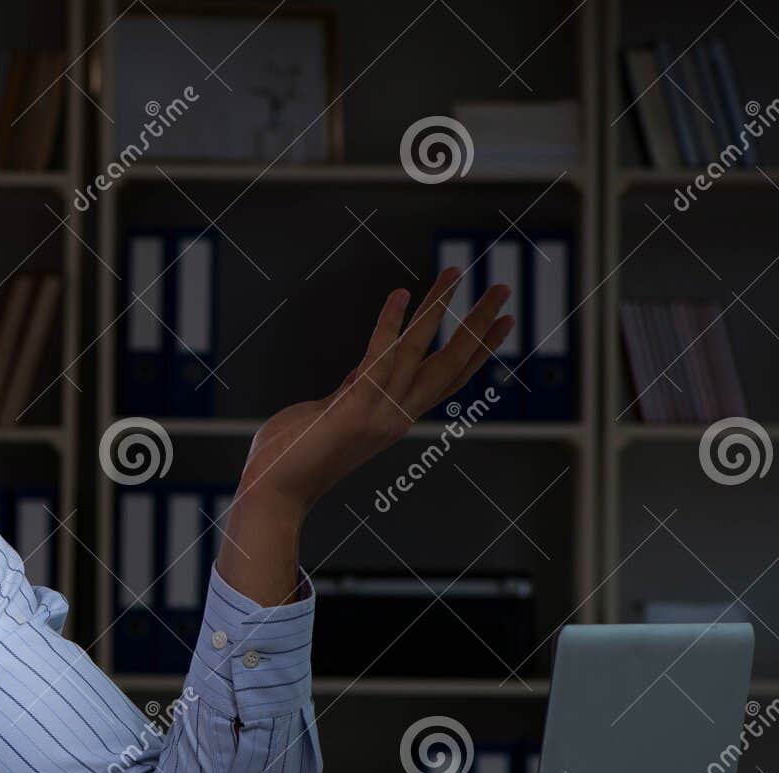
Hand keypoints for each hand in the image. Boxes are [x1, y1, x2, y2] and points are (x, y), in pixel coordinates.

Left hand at [240, 267, 515, 518]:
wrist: (274, 494)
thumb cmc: (292, 458)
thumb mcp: (333, 415)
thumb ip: (352, 393)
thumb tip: (360, 373)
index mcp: (395, 418)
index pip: (448, 379)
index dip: (478, 350)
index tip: (504, 322)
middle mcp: (396, 415)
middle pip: (451, 364)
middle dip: (479, 324)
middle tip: (503, 288)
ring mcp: (379, 412)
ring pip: (419, 351)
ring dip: (438, 308)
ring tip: (454, 272)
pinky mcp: (355, 407)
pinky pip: (378, 357)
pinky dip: (390, 324)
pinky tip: (401, 294)